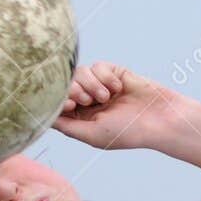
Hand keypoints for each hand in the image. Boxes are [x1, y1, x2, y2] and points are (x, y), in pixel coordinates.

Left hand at [53, 63, 178, 150]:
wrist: (157, 117)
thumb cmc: (127, 132)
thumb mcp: (92, 134)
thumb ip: (67, 126)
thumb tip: (43, 118)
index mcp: (83, 120)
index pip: (59, 105)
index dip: (59, 100)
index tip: (68, 104)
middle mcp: (89, 103)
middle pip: (66, 86)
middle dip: (74, 90)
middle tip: (87, 99)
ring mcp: (100, 87)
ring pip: (80, 73)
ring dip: (90, 83)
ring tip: (105, 97)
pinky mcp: (111, 74)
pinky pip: (97, 66)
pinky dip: (105, 77)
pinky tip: (117, 88)